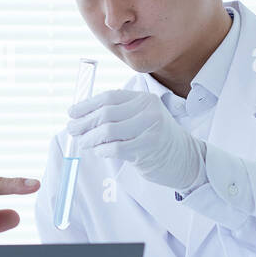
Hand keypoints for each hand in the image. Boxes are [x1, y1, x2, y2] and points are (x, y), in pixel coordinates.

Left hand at [67, 89, 203, 191]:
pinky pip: (116, 148)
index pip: (109, 98)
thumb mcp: (140, 119)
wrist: (184, 158)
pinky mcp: (148, 148)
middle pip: (106, 113)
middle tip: (71, 130)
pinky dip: (103, 150)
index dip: (87, 105)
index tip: (71, 113)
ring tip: (83, 143)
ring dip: (90, 138)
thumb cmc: (155, 139)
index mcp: (143, 99)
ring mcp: (150, 128)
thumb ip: (117, 115)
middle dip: (84, 122)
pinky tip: (99, 152)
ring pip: (108, 131)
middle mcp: (148, 110)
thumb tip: (81, 117)